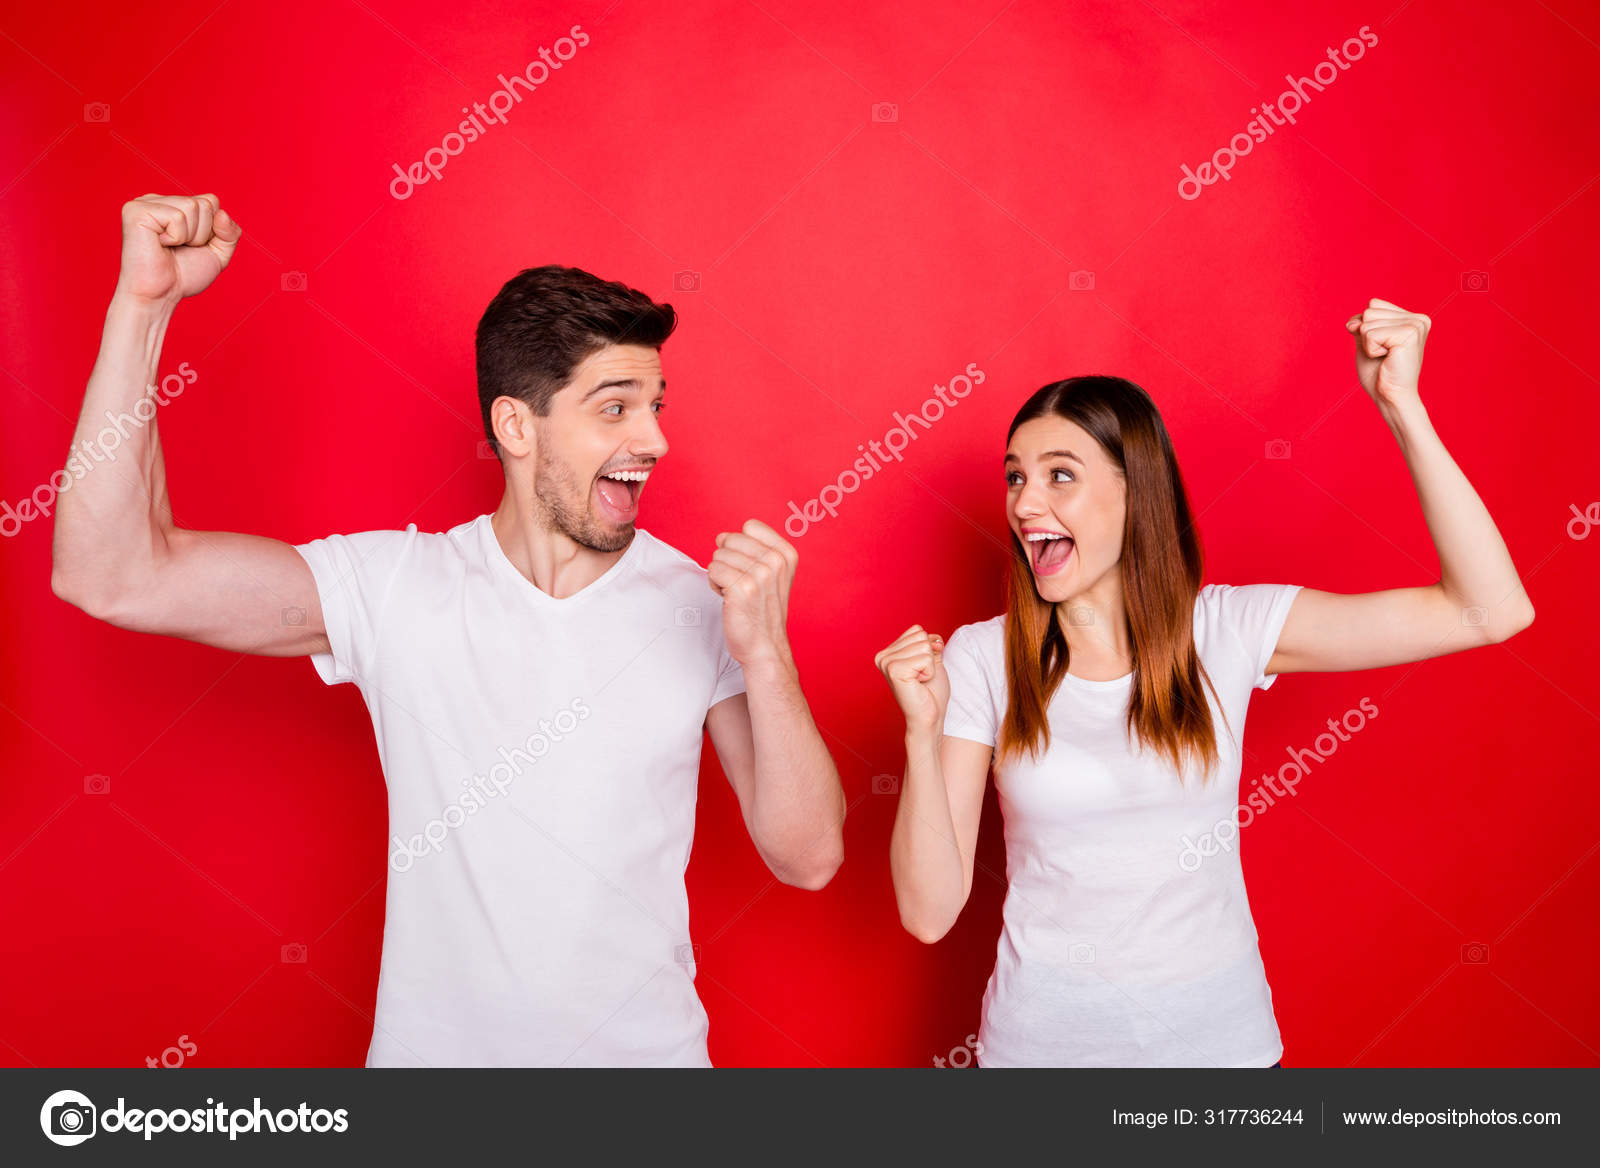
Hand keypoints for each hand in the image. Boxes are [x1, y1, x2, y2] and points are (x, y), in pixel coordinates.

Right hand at [116, 194, 241, 306]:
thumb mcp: (217, 253)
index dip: (212, 230)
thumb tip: (222, 213)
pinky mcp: (136, 211)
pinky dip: (176, 237)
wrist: (160, 296)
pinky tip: (159, 244)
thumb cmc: (183, 276)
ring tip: (169, 247)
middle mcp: (158, 200)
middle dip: (202, 234)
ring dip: (189, 236)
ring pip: (193, 206)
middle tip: (179, 249)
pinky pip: (177, 216)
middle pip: (206, 202)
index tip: (192, 246)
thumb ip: (230, 233)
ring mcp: (145, 202)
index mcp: (173, 205)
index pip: (212, 201)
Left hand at [708, 518, 796, 667]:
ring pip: (719, 556)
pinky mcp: (741, 588)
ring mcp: (759, 575)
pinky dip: (715, 584)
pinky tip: (728, 598)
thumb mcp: (772, 574)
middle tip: (742, 584)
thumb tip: (721, 536)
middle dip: (728, 561)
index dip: (741, 546)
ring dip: (721, 575)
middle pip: (731, 539)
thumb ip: (754, 548)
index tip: (751, 567)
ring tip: (736, 593)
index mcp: (786, 554)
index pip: (750, 526)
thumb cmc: (763, 611)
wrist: (765, 646)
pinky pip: (712, 570)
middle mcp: (776, 562)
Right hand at [874, 625, 949, 732]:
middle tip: (921, 677)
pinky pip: (925, 658)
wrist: (929, 717)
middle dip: (929, 656)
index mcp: (887, 652)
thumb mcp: (933, 660)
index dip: (928, 648)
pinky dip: (929, 671)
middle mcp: (882, 656)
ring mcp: (887, 663)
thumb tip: (934, 639)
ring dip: (929, 665)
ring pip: (924, 646)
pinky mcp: (895, 670)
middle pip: (921, 635)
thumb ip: (931, 643)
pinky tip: (919, 684)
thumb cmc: (930, 692)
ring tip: (919, 681)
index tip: (921, 669)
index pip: (917, 630)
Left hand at [1345, 297, 1429, 409]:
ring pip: (1368, 322)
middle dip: (1366, 336)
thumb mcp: (1365, 343)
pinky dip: (1371, 349)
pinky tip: (1387, 359)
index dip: (1365, 327)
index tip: (1381, 347)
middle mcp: (1418, 318)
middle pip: (1369, 311)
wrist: (1390, 396)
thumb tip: (1354, 321)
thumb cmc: (1379, 374)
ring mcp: (1416, 324)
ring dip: (1369, 344)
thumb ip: (1360, 325)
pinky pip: (1370, 334)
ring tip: (1386, 357)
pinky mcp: (1410, 333)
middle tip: (1383, 355)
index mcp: (1410, 318)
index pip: (1373, 305)